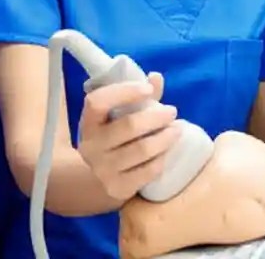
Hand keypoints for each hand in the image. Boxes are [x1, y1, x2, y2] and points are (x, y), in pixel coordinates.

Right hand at [77, 73, 180, 201]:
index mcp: (88, 122)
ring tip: (177, 129)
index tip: (148, 89)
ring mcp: (102, 169)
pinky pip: (147, 171)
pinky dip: (161, 159)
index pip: (98, 102)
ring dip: (164, 137)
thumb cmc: (115, 137)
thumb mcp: (120, 116)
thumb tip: (156, 77)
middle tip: (172, 111)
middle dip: (156, 116)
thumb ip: (139, 96)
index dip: (124, 92)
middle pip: (128, 126)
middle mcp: (90, 146)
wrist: (99, 179)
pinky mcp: (117, 187)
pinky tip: (168, 151)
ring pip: (141, 149)